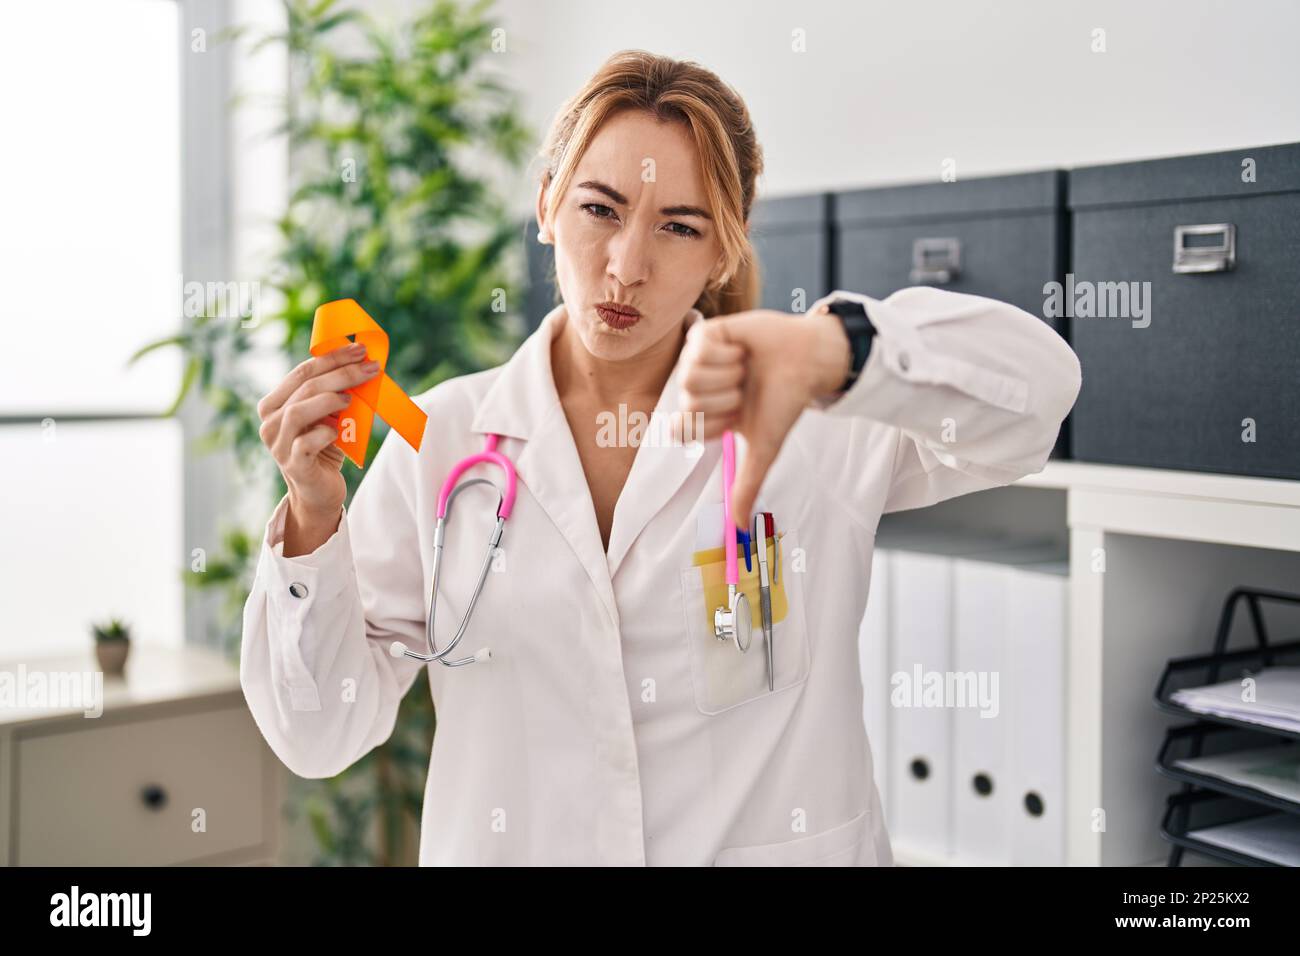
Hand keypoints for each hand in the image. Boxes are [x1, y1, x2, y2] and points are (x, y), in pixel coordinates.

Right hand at [257, 343, 381, 547]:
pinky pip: (306, 442)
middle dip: (341, 373)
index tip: (360, 350)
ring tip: (351, 399)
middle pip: (304, 387)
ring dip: (329, 400)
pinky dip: (326, 433)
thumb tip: (363, 363)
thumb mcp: (328, 417)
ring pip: (298, 412)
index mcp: (274, 404)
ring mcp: (278, 445)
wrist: (318, 492)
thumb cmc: (324, 449)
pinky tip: (338, 432)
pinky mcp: (293, 465)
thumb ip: (334, 393)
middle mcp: (270, 423)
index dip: (332, 358)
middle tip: (369, 368)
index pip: (302, 371)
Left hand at [676, 306, 850, 529]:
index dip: (712, 425)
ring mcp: (697, 360)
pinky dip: (725, 352)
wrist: (807, 362)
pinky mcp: (705, 334)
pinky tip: (741, 349)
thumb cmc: (784, 402)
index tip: (736, 418)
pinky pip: (696, 348)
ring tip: (745, 368)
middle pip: (686, 404)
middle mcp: (695, 389)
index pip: (681, 430)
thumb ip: (747, 486)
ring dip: (727, 375)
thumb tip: (740, 526)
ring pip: (689, 376)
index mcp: (704, 415)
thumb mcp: (763, 448)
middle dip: (725, 400)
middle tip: (745, 390)